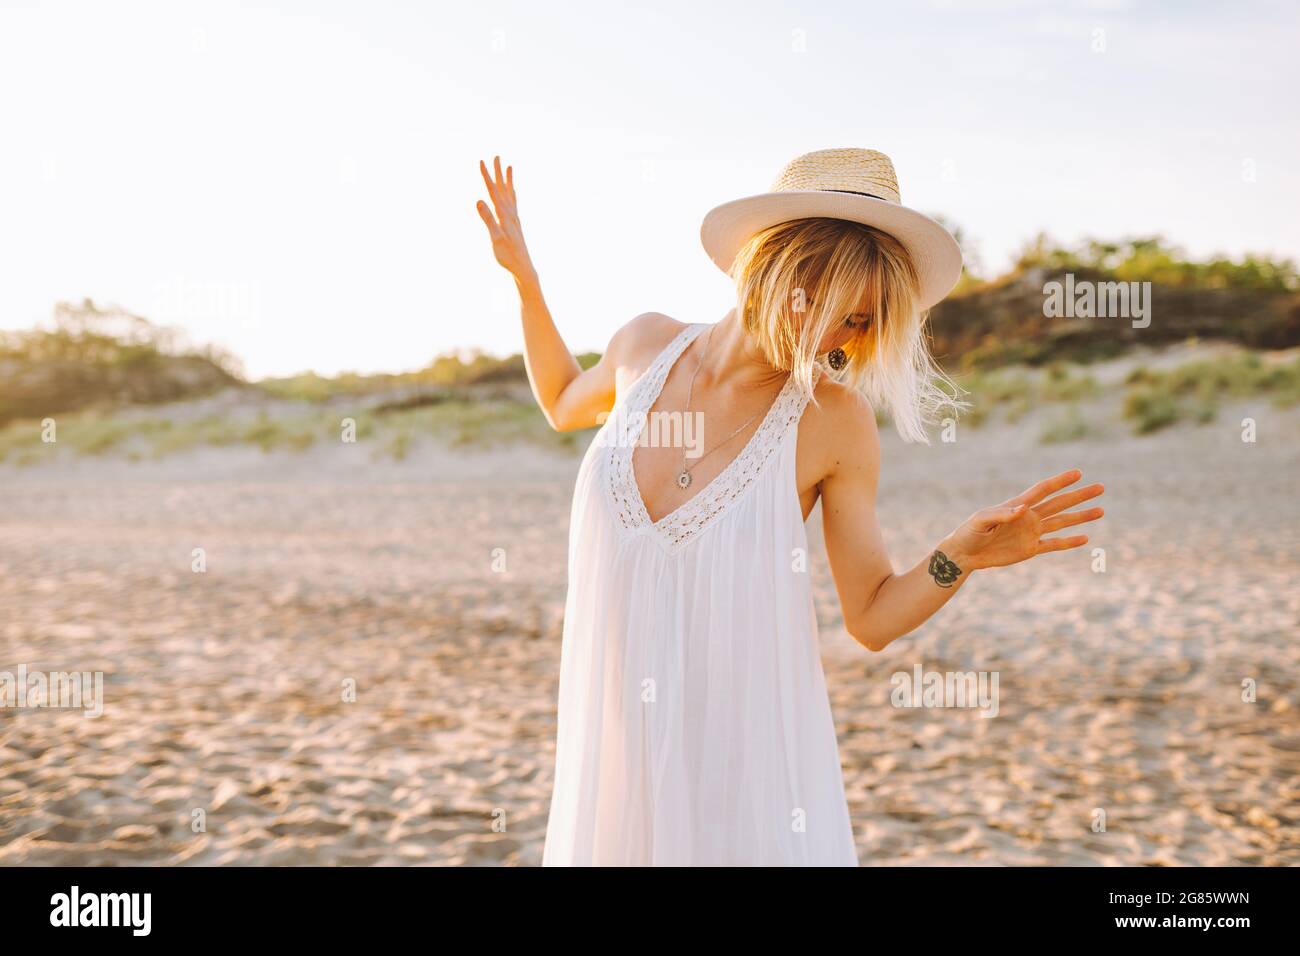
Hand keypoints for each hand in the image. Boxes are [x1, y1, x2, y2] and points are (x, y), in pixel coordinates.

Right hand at [476, 155, 536, 282]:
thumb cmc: (508, 255)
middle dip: (498, 172)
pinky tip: (512, 191)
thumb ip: (487, 219)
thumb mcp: (495, 238)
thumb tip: (479, 201)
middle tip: (496, 156)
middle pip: (503, 188)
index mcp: (504, 215)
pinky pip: (514, 203)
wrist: (523, 267)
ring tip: (508, 167)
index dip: (487, 176)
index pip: (493, 191)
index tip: (481, 161)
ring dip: (507, 180)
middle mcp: (511, 213)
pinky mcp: (515, 223)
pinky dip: (512, 193)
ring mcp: (514, 218)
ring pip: (510, 193)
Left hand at [942, 469, 1103, 572]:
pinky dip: (1069, 542)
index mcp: (1016, 505)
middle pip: (1059, 503)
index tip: (1078, 473)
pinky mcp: (1030, 549)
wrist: (965, 554)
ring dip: (1081, 517)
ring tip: (1100, 510)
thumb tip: (1023, 509)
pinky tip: (1085, 538)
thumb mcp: (980, 521)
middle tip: (1100, 487)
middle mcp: (1028, 516)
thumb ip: (1001, 514)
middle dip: (1079, 496)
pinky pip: (1054, 545)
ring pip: (1061, 523)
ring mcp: (1031, 532)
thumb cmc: (969, 532)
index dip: (1060, 482)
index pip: (1043, 490)